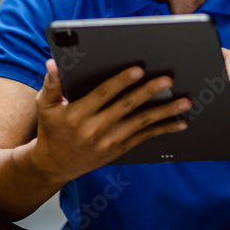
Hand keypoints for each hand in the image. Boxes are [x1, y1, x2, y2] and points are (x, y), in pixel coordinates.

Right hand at [30, 59, 190, 183]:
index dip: (121, 81)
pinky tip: (180, 122)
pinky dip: (163, 129)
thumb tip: (53, 64)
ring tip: (184, 101)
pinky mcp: (119, 149)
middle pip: (127, 106)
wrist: (53, 165)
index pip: (103, 94)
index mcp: (77, 114)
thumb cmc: (51, 129)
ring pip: (141, 122)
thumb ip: (52, 84)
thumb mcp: (45, 105)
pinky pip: (144, 137)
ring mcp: (109, 141)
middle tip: (168, 79)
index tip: (138, 69)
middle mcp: (95, 128)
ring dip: (165, 112)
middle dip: (149, 91)